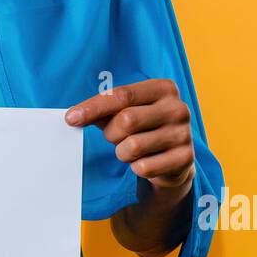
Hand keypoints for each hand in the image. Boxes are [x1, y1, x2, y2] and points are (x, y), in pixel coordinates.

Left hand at [64, 78, 194, 196]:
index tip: (71, 118)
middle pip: (126, 120)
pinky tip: (146, 162)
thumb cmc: (143, 128)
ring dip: (122, 152)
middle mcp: (178, 108)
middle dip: (112, 133)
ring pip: (133, 146)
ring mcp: (184, 134)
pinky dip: (136, 167)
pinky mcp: (185, 159)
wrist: (173, 160)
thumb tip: (74, 116)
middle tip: (116, 137)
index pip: (122, 95)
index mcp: (163, 88)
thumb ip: (103, 110)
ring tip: (132, 150)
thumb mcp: (125, 112)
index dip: (93, 107)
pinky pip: (144, 167)